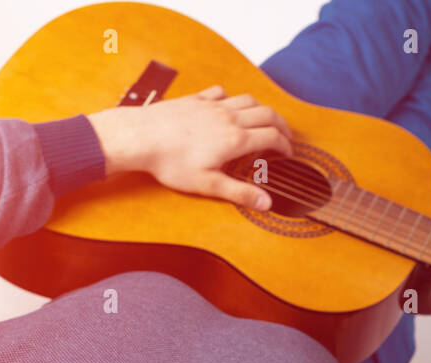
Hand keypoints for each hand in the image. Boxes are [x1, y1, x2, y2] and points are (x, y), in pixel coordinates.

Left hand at [87, 85, 292, 209]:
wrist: (141, 137)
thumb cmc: (171, 162)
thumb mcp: (208, 184)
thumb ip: (240, 192)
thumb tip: (267, 203)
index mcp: (235, 140)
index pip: (272, 137)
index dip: (285, 146)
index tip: (288, 154)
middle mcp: (229, 117)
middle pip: (267, 113)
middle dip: (281, 125)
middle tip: (286, 135)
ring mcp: (212, 105)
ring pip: (248, 99)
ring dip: (261, 109)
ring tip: (264, 120)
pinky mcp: (196, 99)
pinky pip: (222, 92)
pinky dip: (233, 98)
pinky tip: (229, 105)